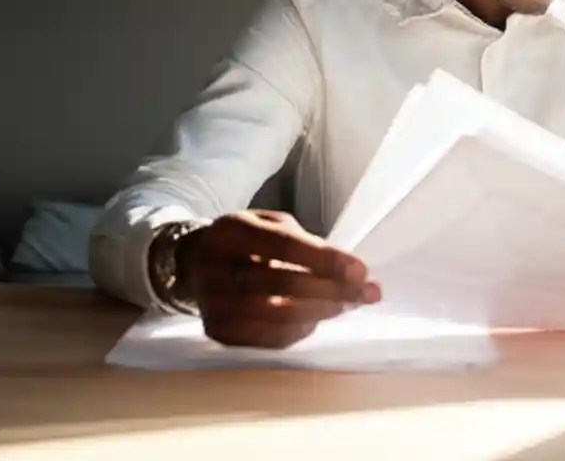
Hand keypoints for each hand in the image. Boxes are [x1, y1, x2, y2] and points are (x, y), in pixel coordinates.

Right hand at [177, 209, 380, 347]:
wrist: (197, 264)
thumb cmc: (247, 243)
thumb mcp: (271, 225)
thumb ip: (307, 244)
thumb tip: (353, 273)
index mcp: (230, 230)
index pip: (282, 245)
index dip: (325, 259)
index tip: (362, 270)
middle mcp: (214, 266)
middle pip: (282, 284)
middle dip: (332, 290)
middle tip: (368, 293)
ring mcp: (213, 304)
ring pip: (278, 316)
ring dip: (322, 312)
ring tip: (349, 304)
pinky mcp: (218, 331)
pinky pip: (270, 338)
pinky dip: (303, 329)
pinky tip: (320, 316)